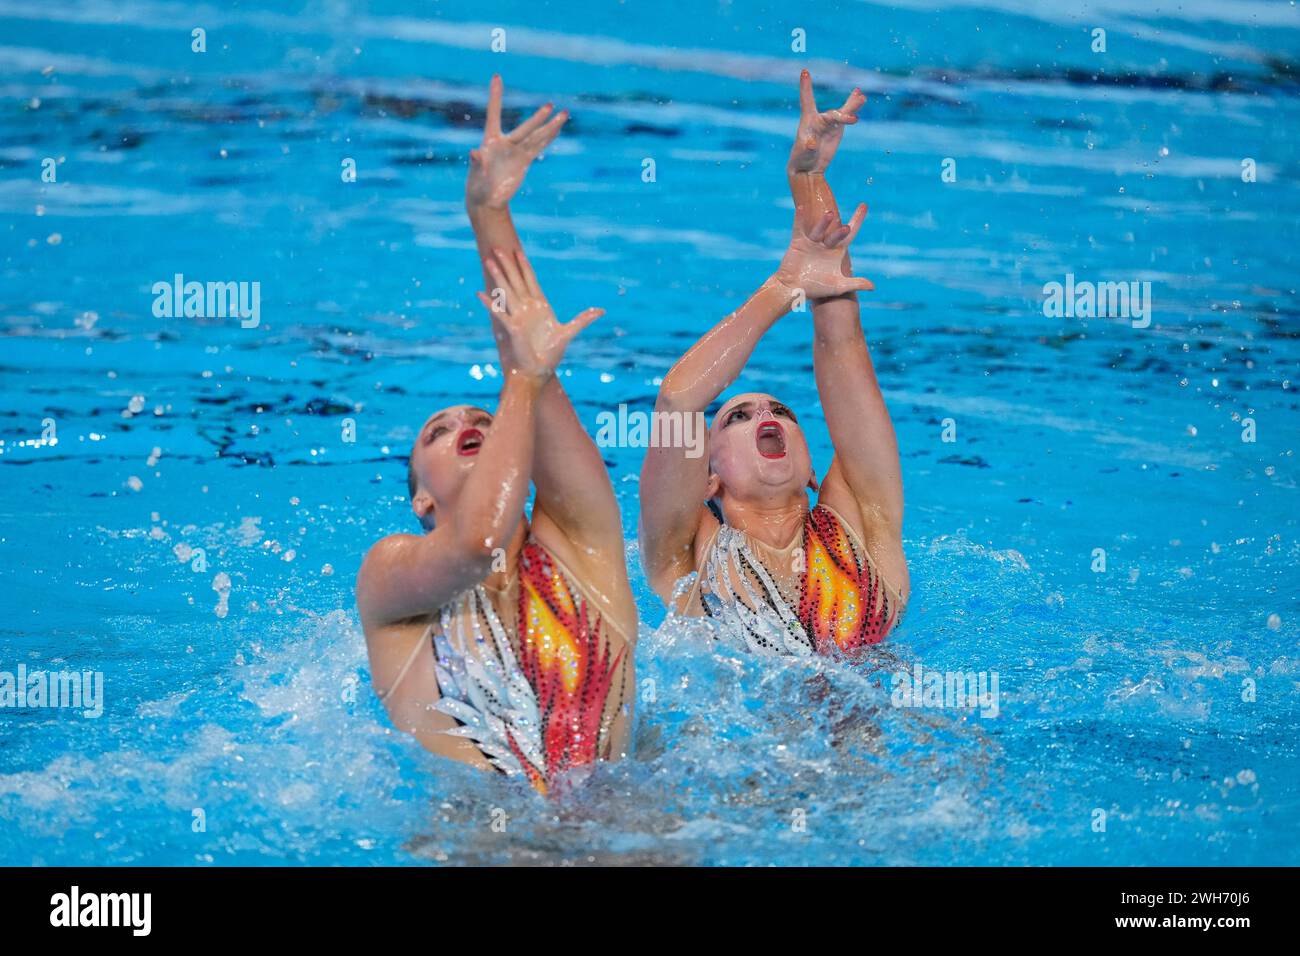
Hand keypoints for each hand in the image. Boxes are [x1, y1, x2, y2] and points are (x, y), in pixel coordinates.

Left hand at [466, 75, 567, 209]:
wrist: (486, 199)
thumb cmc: (477, 186)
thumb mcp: (476, 175)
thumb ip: (477, 163)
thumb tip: (474, 152)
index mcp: (490, 141)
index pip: (494, 114)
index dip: (495, 96)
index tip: (496, 77)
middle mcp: (505, 142)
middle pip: (525, 128)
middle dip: (538, 118)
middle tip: (550, 106)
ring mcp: (516, 151)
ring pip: (536, 136)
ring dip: (550, 127)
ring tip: (563, 114)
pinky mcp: (524, 161)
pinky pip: (538, 147)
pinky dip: (548, 138)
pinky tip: (557, 129)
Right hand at [476, 248, 601, 377]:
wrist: (538, 371)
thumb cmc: (550, 354)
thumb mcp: (568, 333)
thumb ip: (583, 319)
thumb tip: (602, 310)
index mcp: (539, 306)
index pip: (530, 280)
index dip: (524, 266)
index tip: (518, 251)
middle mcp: (526, 308)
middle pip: (515, 281)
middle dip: (507, 265)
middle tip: (498, 248)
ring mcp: (517, 316)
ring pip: (506, 291)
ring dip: (498, 276)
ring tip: (488, 261)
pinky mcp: (512, 328)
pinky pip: (500, 313)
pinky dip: (491, 304)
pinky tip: (481, 294)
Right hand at [774, 205, 873, 299]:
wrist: (794, 290)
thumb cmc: (816, 288)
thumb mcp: (838, 286)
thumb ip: (855, 284)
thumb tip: (874, 287)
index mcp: (836, 252)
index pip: (850, 234)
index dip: (857, 220)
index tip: (864, 205)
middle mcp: (825, 245)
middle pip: (835, 234)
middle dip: (840, 232)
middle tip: (846, 229)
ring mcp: (812, 243)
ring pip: (819, 230)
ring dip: (824, 223)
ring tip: (830, 215)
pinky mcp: (798, 243)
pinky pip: (799, 228)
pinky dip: (799, 218)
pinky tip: (801, 208)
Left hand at [787, 69, 864, 176]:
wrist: (808, 167)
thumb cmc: (801, 158)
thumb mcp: (803, 152)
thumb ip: (807, 146)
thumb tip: (811, 143)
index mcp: (808, 120)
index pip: (806, 100)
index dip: (805, 86)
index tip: (804, 72)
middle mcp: (819, 118)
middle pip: (833, 114)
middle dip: (842, 117)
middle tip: (852, 120)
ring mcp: (830, 123)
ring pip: (843, 112)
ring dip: (852, 105)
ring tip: (861, 97)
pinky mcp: (837, 128)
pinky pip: (847, 116)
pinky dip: (854, 107)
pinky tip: (861, 97)